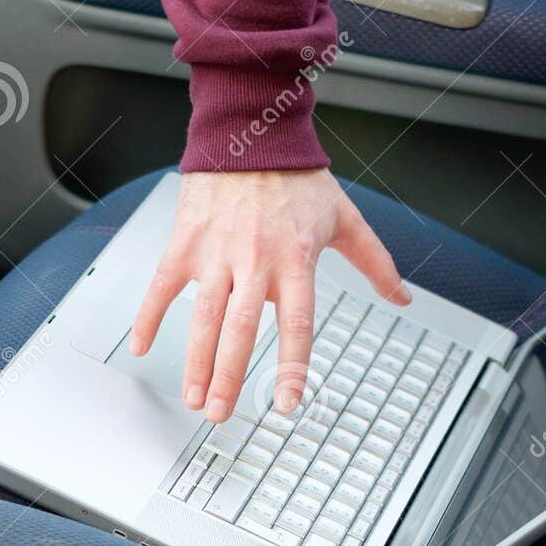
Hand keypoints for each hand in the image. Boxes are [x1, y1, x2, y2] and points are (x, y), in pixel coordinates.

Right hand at [129, 169, 410, 424]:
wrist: (252, 130)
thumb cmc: (298, 176)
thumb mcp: (344, 217)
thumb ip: (375, 262)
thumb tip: (403, 297)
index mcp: (295, 260)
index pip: (295, 324)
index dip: (290, 367)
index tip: (285, 404)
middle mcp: (255, 260)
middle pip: (240, 331)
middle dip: (227, 379)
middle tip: (219, 415)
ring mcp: (216, 252)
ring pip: (202, 318)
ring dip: (194, 363)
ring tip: (193, 398)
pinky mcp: (185, 242)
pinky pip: (162, 286)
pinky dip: (148, 317)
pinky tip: (141, 347)